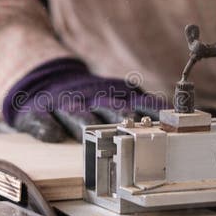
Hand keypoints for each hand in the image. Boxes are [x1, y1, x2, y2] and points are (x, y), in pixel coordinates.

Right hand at [3, 58, 166, 142]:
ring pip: (75, 113)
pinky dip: (46, 127)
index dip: (149, 112)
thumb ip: (142, 104)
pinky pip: (41, 120)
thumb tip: (177, 114)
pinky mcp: (38, 113)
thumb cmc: (88, 97)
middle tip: (129, 125)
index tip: (162, 122)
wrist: (45, 80)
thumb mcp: (116, 94)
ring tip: (89, 133)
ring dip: (85, 123)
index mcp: (111, 97)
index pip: (136, 104)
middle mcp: (90, 99)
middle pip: (107, 108)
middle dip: (119, 117)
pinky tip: (51, 135)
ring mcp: (63, 106)